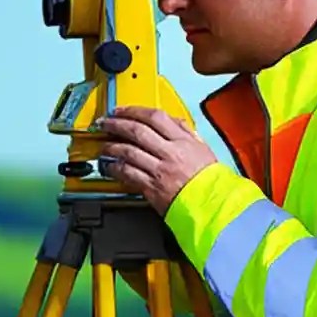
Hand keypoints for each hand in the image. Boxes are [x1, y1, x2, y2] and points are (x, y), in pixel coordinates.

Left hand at [96, 106, 218, 213]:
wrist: (212, 205)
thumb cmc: (209, 180)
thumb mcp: (203, 148)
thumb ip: (186, 132)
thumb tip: (173, 120)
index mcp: (183, 141)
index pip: (154, 117)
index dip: (134, 110)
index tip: (121, 110)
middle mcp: (169, 153)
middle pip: (136, 131)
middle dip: (116, 124)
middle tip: (104, 123)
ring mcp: (159, 170)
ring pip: (128, 152)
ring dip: (111, 147)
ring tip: (103, 146)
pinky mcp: (151, 188)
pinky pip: (128, 174)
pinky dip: (115, 169)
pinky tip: (109, 166)